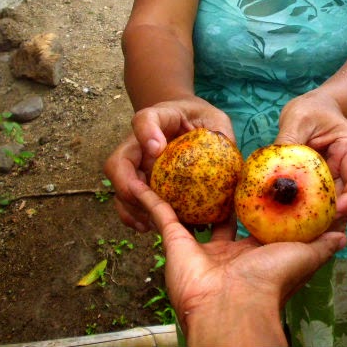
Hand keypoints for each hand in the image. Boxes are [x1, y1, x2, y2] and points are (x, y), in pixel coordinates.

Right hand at [103, 97, 232, 231]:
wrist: (188, 121)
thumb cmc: (202, 120)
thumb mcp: (215, 120)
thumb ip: (221, 134)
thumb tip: (228, 160)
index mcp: (158, 118)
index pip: (144, 120)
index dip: (146, 134)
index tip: (157, 149)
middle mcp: (138, 142)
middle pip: (117, 162)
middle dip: (128, 185)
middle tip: (150, 201)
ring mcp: (134, 164)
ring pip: (118, 185)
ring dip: (131, 206)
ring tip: (152, 223)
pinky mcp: (137, 182)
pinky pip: (126, 201)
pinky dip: (132, 215)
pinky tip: (150, 227)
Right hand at [130, 178, 345, 346]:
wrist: (232, 307)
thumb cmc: (270, 283)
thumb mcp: (305, 257)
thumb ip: (322, 243)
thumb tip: (344, 229)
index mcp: (253, 253)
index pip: (254, 222)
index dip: (256, 200)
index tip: (258, 174)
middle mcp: (225, 251)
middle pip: (221, 216)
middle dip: (221, 194)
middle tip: (221, 163)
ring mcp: (198, 247)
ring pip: (189, 212)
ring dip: (182, 191)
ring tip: (181, 163)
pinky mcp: (174, 242)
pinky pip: (161, 214)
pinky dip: (150, 197)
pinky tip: (145, 177)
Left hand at [276, 92, 346, 227]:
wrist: (313, 111)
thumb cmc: (310, 110)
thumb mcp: (298, 118)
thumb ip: (289, 139)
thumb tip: (274, 165)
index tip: (336, 211)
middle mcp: (346, 170)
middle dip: (335, 218)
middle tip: (313, 232)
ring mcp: (335, 181)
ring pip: (335, 207)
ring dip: (322, 222)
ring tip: (302, 236)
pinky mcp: (320, 189)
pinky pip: (318, 205)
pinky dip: (309, 217)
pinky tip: (292, 230)